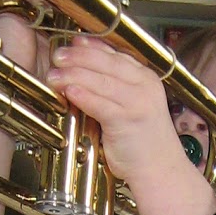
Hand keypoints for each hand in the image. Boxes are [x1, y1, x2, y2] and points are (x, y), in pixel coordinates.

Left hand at [46, 34, 188, 193]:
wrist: (161, 171)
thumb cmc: (145, 144)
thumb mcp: (133, 107)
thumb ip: (114, 90)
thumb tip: (84, 74)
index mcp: (146, 79)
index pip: (116, 54)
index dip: (92, 46)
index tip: (74, 43)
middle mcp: (144, 85)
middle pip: (106, 63)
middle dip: (78, 57)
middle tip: (57, 56)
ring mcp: (137, 102)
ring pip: (100, 80)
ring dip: (73, 75)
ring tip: (54, 75)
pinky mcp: (127, 119)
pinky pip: (99, 103)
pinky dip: (83, 95)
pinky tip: (69, 91)